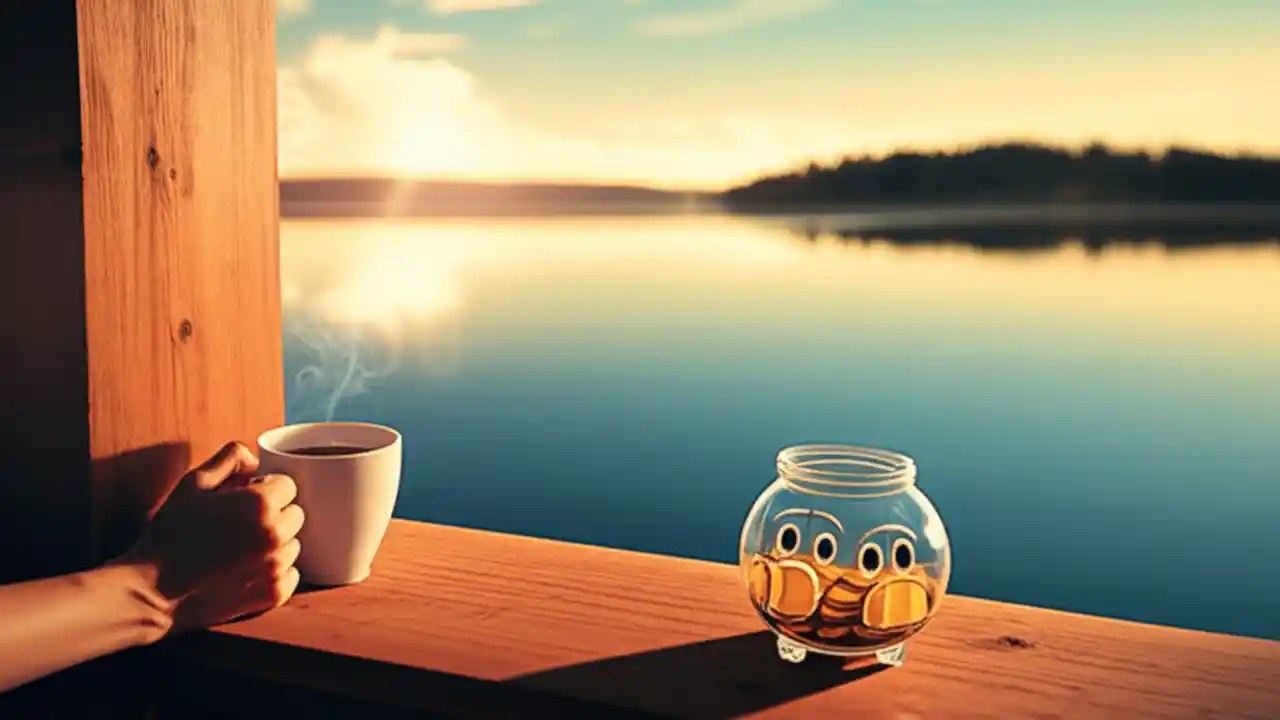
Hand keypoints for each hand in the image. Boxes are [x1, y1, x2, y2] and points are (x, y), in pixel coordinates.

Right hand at [114, 441, 305, 635]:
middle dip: (274, 515)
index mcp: (260, 503)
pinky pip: (291, 574)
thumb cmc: (171, 533)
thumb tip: (256, 459)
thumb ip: (230, 459)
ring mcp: (276, 566)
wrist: (153, 590)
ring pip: (294, 545)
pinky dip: (275, 572)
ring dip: (275, 544)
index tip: (244, 500)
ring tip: (240, 550)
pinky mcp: (275, 594)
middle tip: (241, 526)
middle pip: (295, 514)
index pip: (287, 485)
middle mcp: (275, 534)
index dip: (265, 490)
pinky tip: (246, 571)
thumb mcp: (193, 483)